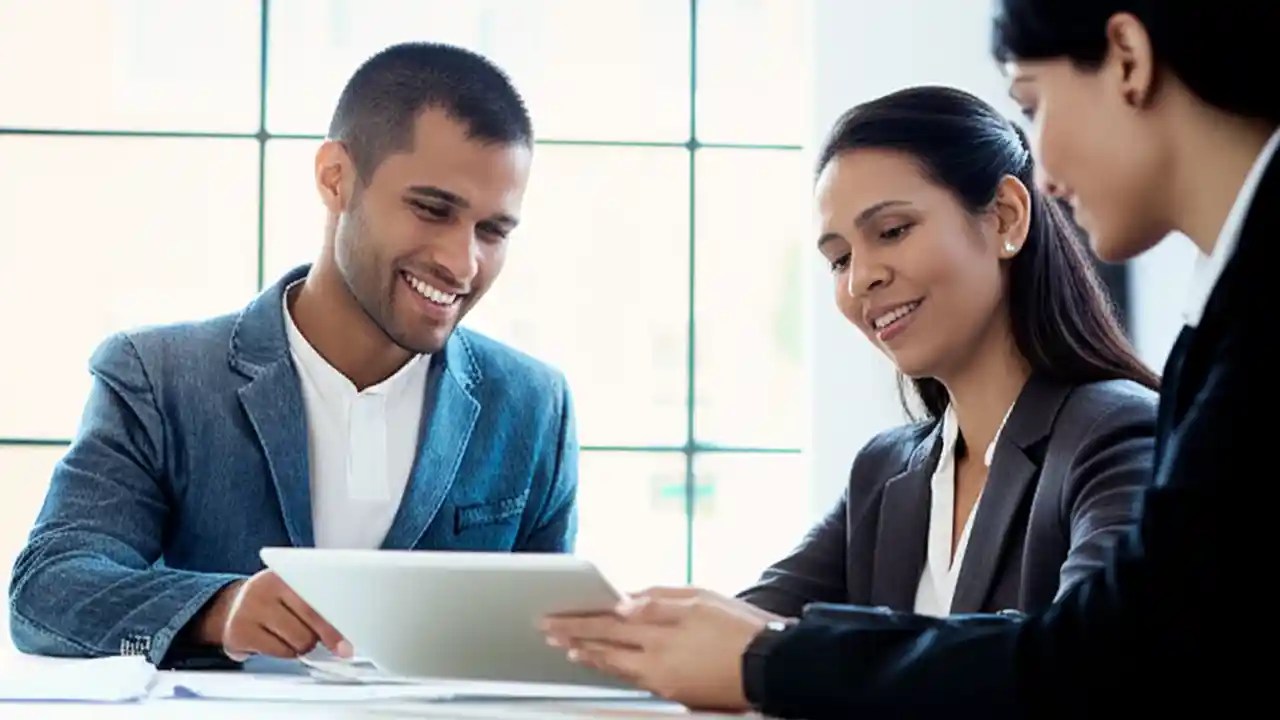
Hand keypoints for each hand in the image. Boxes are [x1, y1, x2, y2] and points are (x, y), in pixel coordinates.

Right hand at [195, 570, 350, 659]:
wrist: (232, 608)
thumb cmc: (275, 601)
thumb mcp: (294, 591)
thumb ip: (318, 601)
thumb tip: (346, 634)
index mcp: (282, 573)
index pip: (317, 596)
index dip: (334, 622)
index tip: (347, 642)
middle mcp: (262, 588)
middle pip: (309, 620)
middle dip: (323, 636)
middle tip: (328, 642)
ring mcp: (247, 610)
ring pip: (298, 641)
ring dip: (303, 646)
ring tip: (293, 634)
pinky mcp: (238, 633)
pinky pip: (280, 652)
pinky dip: (286, 653)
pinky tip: (276, 641)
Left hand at [540, 586, 773, 711]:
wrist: (772, 665)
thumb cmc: (740, 627)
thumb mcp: (699, 599)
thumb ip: (657, 600)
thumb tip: (622, 603)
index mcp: (661, 633)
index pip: (606, 625)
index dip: (577, 622)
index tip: (552, 619)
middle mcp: (657, 662)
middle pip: (606, 649)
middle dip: (575, 640)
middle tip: (548, 634)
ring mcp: (665, 682)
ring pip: (618, 668)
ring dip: (592, 658)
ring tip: (570, 651)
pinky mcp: (676, 694)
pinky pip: (637, 680)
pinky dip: (617, 669)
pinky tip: (609, 664)